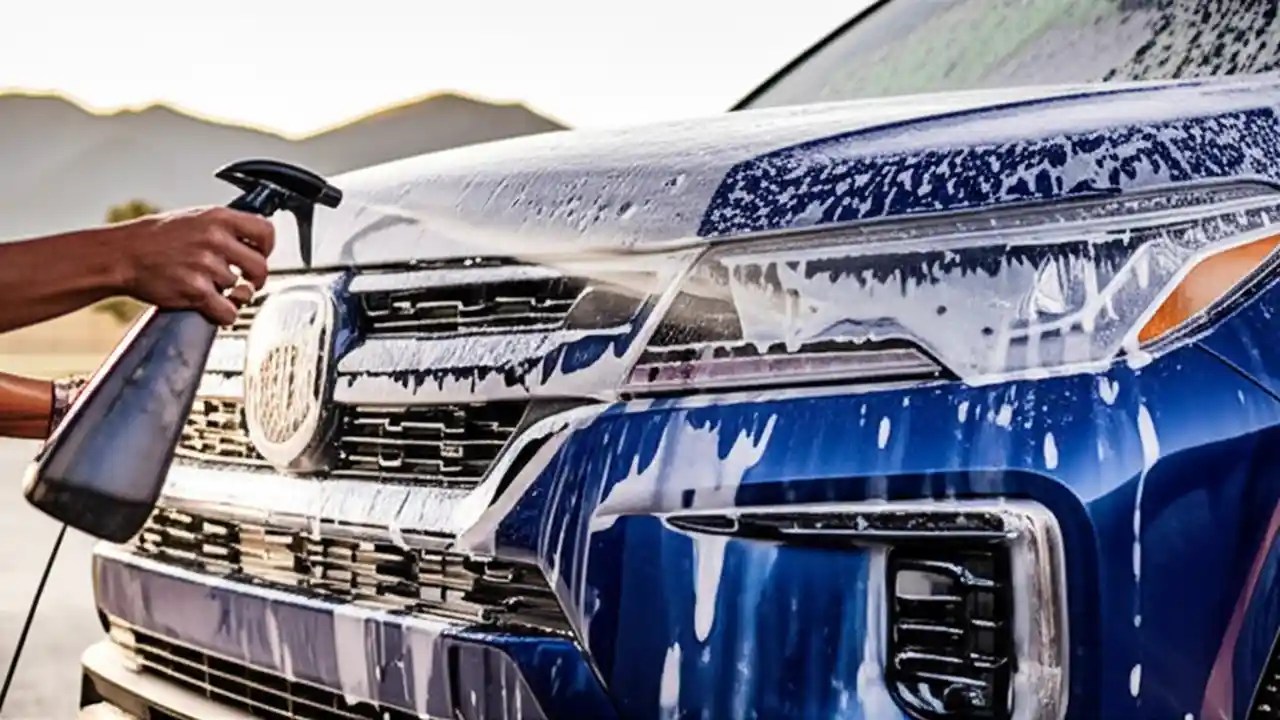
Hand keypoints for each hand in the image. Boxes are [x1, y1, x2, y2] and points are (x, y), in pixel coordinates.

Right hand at [110, 206, 275, 324]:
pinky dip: (225, 315)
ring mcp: (206, 266)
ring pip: (241, 291)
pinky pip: (228, 312)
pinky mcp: (196, 291)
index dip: (267, 248)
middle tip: (247, 283)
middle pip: (261, 267)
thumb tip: (254, 239)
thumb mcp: (195, 218)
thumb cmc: (156, 237)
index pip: (266, 232)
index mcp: (218, 218)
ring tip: (212, 288)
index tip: (260, 255)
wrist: (123, 254)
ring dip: (231, 295)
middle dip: (257, 279)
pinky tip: (214, 307)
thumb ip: (226, 227)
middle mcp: (215, 240)